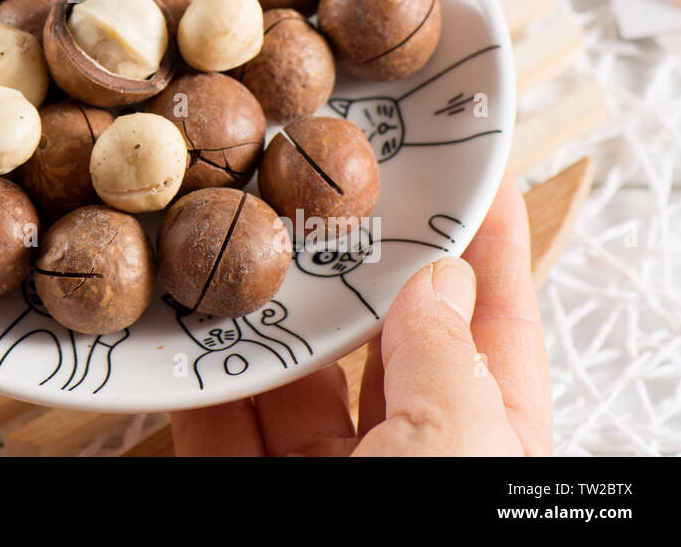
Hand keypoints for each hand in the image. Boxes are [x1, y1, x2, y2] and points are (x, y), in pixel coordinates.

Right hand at [169, 177, 552, 455]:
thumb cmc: (415, 542)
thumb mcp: (456, 441)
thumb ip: (445, 356)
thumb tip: (437, 277)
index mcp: (488, 446)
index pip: (496, 326)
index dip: (487, 245)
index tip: (468, 170)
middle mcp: (410, 460)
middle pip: (381, 342)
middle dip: (352, 269)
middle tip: (324, 187)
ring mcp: (327, 478)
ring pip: (292, 380)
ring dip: (263, 318)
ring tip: (238, 240)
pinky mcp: (247, 492)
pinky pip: (218, 422)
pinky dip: (198, 377)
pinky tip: (184, 320)